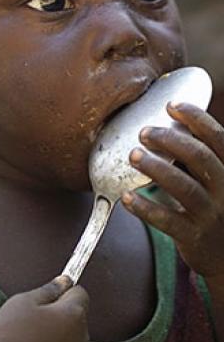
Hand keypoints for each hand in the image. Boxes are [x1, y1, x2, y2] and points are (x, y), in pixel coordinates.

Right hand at [0, 277, 88, 341]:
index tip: (45, 296)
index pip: (80, 293)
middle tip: (30, 318)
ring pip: (68, 340)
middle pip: (76, 318)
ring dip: (55, 336)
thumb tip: (64, 282)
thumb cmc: (7, 336)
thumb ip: (48, 290)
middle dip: (59, 314)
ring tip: (26, 340)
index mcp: (73, 316)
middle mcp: (81, 340)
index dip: (63, 291)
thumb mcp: (22, 302)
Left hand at [122, 102, 223, 280]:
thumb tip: (165, 122)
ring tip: (134, 156)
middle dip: (170, 140)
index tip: (171, 105)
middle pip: (200, 158)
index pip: (218, 138)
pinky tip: (127, 197)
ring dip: (157, 168)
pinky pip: (168, 220)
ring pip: (185, 187)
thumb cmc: (211, 207)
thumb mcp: (215, 180)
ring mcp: (211, 214)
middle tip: (144, 132)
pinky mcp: (194, 236)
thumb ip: (198, 157)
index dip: (196, 118)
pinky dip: (146, 207)